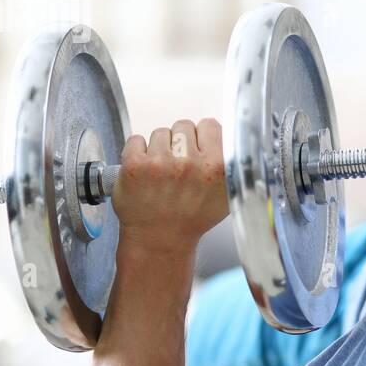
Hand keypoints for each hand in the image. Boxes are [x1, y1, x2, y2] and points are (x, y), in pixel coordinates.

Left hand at [111, 119, 227, 251]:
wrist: (160, 240)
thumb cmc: (191, 218)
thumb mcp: (226, 195)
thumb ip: (230, 165)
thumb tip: (229, 137)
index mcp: (217, 167)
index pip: (210, 125)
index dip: (202, 137)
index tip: (197, 150)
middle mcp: (191, 163)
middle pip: (184, 125)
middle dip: (180, 142)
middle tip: (178, 165)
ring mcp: (161, 163)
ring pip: (160, 132)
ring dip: (159, 148)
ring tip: (160, 172)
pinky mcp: (135, 165)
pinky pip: (135, 139)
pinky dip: (137, 152)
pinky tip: (144, 172)